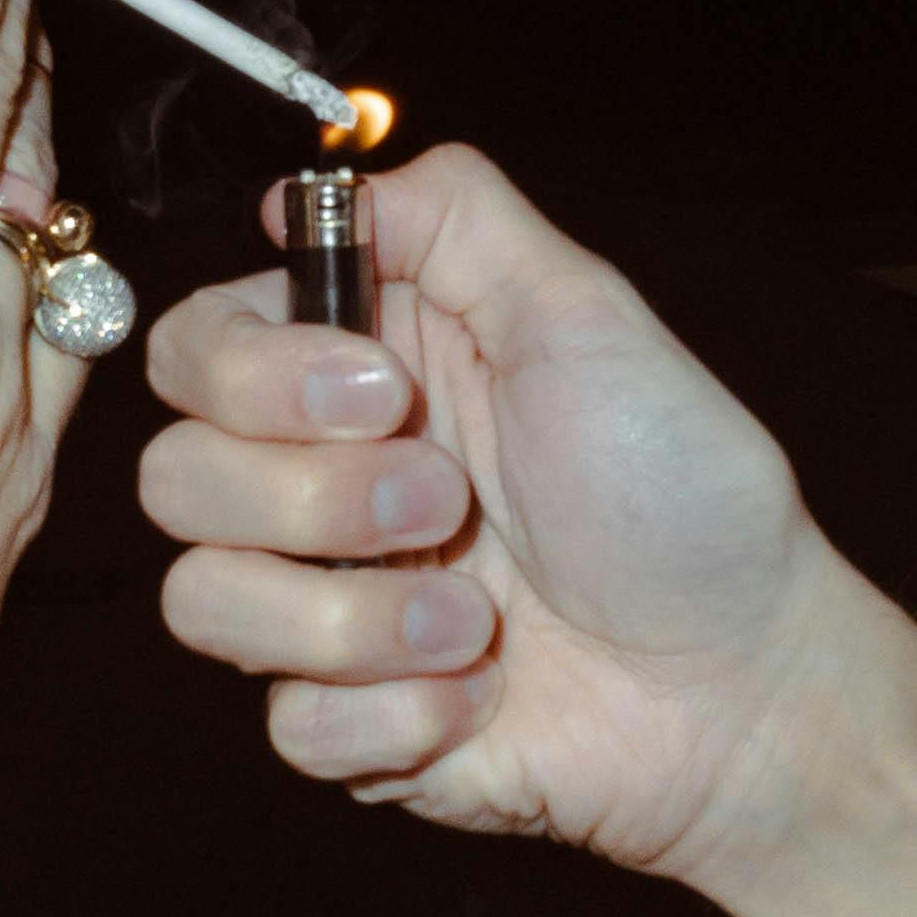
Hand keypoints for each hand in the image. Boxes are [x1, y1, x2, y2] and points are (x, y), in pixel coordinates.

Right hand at [137, 141, 916, 886]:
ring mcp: (327, 611)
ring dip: (353, 616)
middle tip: (448, 500)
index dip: (252, 373)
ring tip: (476, 618)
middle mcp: (322, 487)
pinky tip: (482, 694)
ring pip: (202, 604)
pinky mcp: (349, 727)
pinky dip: (395, 712)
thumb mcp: (585, 313)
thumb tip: (305, 189)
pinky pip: (287, 725)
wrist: (745, 682)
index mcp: (360, 375)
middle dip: (313, 495)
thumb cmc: (683, 493)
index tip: (383, 388)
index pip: (193, 348)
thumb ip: (452, 218)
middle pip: (172, 477)